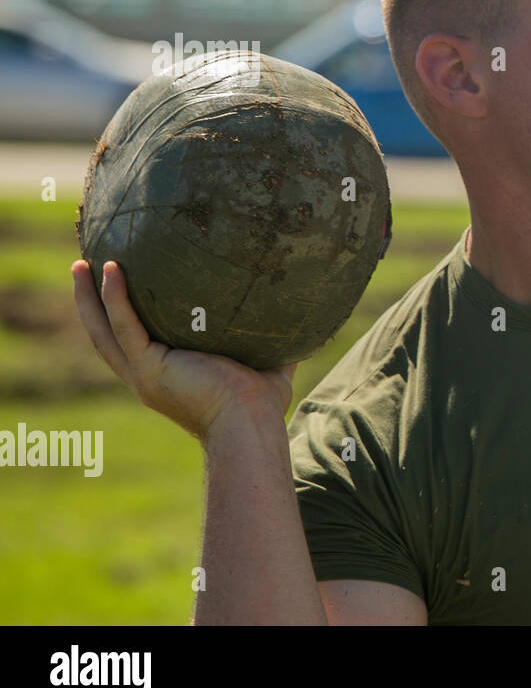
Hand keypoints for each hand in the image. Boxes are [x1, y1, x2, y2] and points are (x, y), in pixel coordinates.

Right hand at [72, 259, 296, 438]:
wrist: (250, 424)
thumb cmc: (260, 405)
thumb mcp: (265, 366)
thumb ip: (270, 342)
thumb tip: (293, 314)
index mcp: (168, 377)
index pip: (133, 342)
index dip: (120, 317)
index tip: (113, 288)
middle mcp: (149, 377)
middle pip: (106, 334)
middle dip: (90, 303)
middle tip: (82, 267)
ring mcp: (146, 374)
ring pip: (104, 330)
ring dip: (89, 298)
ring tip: (80, 264)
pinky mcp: (151, 368)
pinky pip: (126, 326)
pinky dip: (115, 299)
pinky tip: (112, 270)